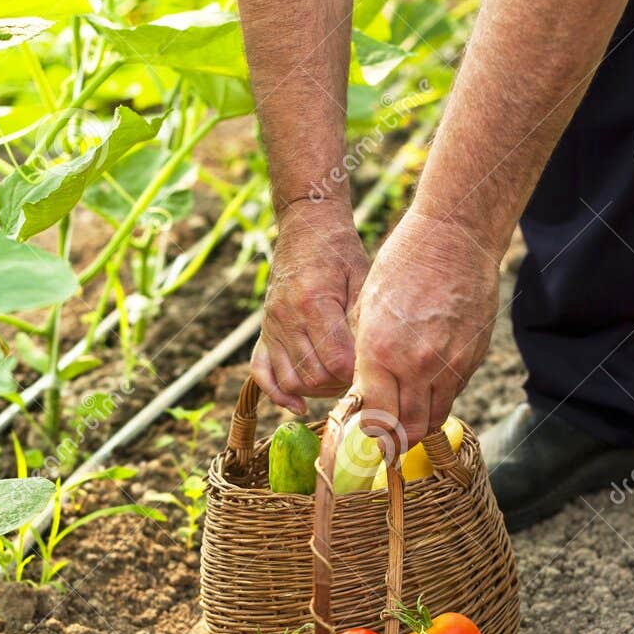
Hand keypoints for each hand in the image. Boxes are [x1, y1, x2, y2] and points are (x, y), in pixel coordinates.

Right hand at [250, 200, 369, 412]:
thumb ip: (363, 320)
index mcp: (314, 303)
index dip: (357, 374)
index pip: (336, 361)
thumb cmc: (341, 252)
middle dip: (339, 385)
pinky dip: (277, 394)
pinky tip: (298, 406)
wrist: (306, 227)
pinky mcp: (264, 330)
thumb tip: (371, 363)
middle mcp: (287, 317)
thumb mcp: (362, 279)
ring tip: (336, 384)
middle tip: (358, 378)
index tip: (372, 370)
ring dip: (315, 391)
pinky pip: (261, 372)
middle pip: (313, 376)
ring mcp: (272, 326)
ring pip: (291, 380)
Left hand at [352, 211, 499, 451]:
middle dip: (394, 443)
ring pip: (435, 420)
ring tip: (405, 424)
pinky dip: (437, 401)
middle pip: (408, 430)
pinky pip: (452, 395)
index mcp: (381, 352)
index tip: (365, 435)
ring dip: (418, 427)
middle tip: (386, 443)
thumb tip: (364, 395)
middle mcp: (417, 365)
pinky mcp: (472, 358)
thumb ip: (365, 358)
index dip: (370, 434)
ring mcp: (450, 364)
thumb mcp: (366, 309)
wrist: (454, 238)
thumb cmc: (402, 265)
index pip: (377, 419)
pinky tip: (426, 390)